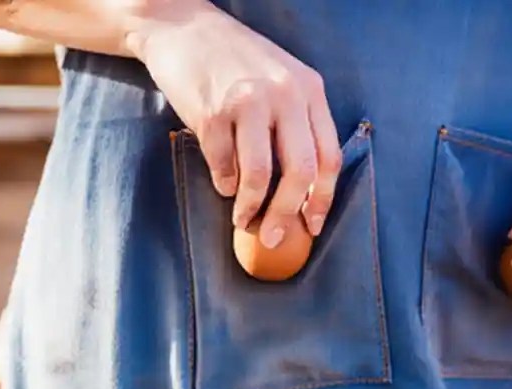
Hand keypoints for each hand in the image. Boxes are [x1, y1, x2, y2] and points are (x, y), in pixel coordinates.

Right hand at [133, 2, 340, 245]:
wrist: (183, 27)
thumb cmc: (235, 61)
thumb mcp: (281, 79)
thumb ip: (296, 124)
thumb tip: (301, 194)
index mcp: (309, 89)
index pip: (328, 156)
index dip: (322, 199)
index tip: (312, 225)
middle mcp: (284, 94)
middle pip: (299, 171)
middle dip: (288, 214)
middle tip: (275, 237)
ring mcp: (247, 102)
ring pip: (260, 175)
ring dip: (251, 207)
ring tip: (244, 219)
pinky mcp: (212, 113)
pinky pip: (223, 166)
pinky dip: (224, 184)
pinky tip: (224, 183)